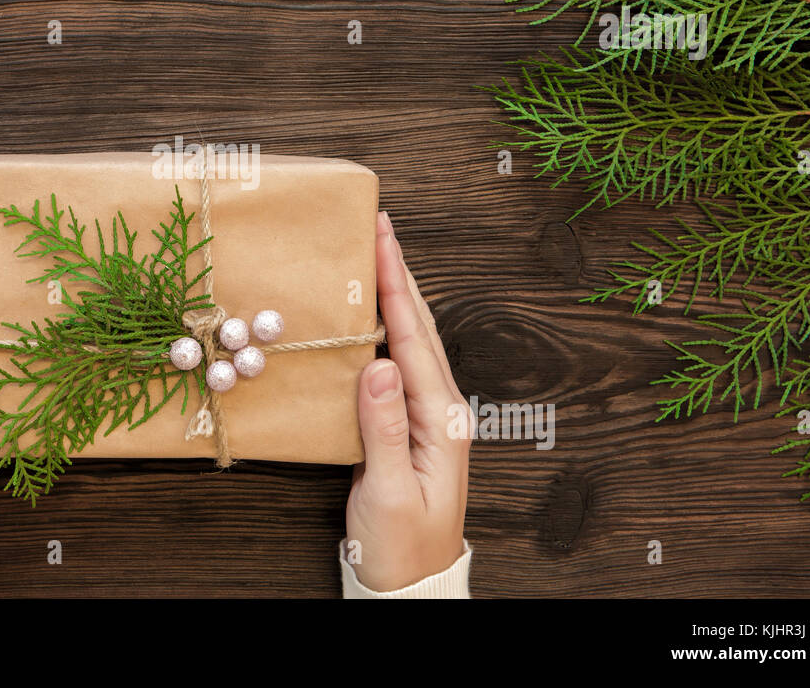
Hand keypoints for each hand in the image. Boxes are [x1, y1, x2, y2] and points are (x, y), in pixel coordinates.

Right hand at [345, 211, 469, 591]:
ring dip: (393, 295)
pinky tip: (368, 315)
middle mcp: (440, 410)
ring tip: (375, 254)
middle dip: (398, 274)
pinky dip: (383, 329)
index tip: (381, 239)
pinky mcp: (407, 425)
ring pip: (409, 341)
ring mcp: (426, 416)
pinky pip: (395, 363)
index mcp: (440, 421)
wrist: (410, 584)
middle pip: (417, 328)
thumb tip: (377, 364)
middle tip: (379, 226)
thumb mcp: (388, 492)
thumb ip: (384, 429)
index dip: (395, 285)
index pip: (413, 339)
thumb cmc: (400, 545)